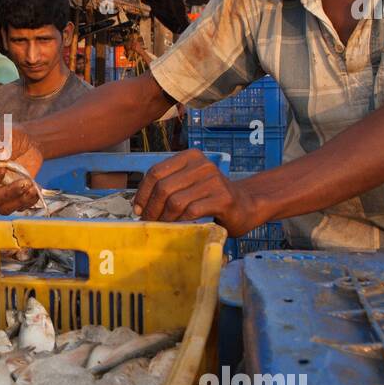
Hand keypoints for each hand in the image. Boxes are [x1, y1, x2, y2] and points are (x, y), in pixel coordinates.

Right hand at [0, 128, 43, 213]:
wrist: (28, 144)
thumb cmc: (12, 138)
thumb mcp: (4, 134)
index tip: (3, 169)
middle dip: (9, 193)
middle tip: (24, 181)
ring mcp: (2, 192)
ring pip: (4, 208)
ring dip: (19, 201)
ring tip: (31, 188)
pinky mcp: (15, 197)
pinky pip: (19, 208)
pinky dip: (29, 202)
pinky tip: (36, 190)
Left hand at [133, 150, 262, 235]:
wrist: (245, 205)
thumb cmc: (210, 197)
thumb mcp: (188, 184)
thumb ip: (168, 187)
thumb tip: (139, 206)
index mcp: (190, 157)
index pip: (155, 172)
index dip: (142, 193)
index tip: (138, 209)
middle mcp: (202, 165)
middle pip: (163, 187)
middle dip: (151, 208)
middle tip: (148, 222)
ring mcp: (214, 180)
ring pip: (175, 201)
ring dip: (164, 217)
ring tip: (162, 226)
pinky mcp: (222, 198)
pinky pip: (192, 211)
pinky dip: (180, 222)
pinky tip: (178, 227)